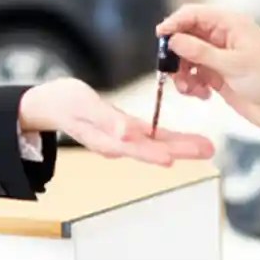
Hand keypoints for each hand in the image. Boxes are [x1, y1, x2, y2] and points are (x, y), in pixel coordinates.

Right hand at [19, 78, 214, 165]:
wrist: (51, 105)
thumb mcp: (82, 105)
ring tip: (205, 146)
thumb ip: (106, 120)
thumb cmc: (64, 102)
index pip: (137, 147)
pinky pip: (151, 138)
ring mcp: (121, 140)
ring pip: (155, 145)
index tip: (175, 157)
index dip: (156, 152)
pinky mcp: (124, 132)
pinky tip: (183, 141)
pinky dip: (168, 139)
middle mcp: (117, 144)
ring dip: (180, 146)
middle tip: (208, 149)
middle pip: (153, 149)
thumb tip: (126, 134)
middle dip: (181, 150)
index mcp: (107, 139)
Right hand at [155, 4, 259, 132]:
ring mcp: (219, 57)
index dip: (175, 22)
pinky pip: (193, 75)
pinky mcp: (217, 76)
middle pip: (186, 36)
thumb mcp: (233, 65)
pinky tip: (202, 95)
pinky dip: (191, 84)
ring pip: (186, 57)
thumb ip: (201, 52)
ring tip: (190, 89)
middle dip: (176, 54)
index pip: (195, 14)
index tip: (160, 36)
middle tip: (172, 71)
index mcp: (231, 24)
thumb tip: (174, 39)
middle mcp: (223, 37)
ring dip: (182, 73)